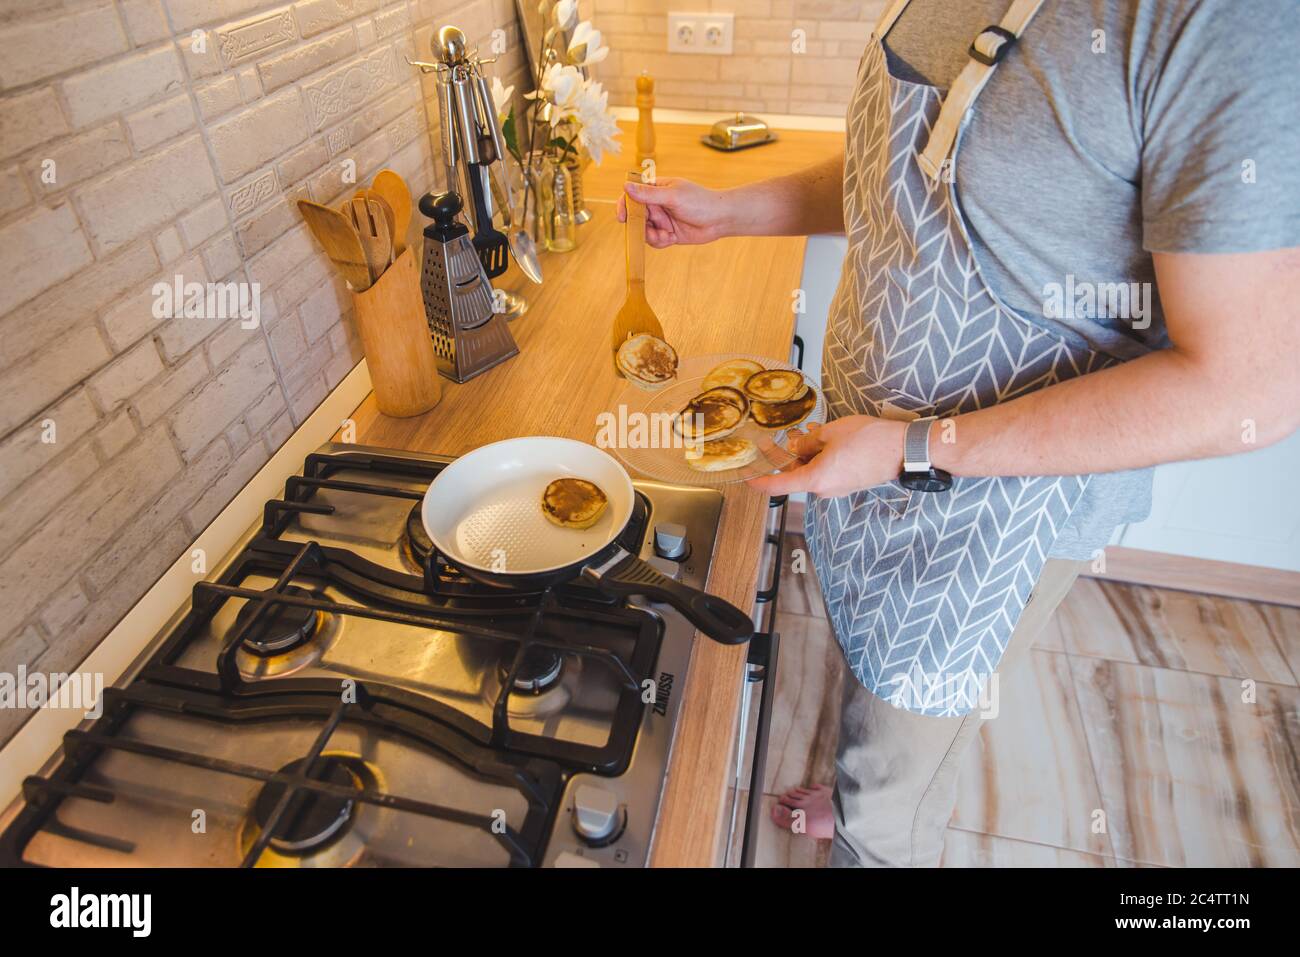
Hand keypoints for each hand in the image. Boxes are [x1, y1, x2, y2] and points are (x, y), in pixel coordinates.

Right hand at [616, 177, 732, 247]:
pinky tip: (672, 238)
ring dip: (652, 236)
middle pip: (636, 217)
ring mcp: (662, 219)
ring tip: (666, 236)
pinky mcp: (668, 233)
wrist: (720, 219)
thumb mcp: (672, 196)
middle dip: (641, 226)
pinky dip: (660, 241)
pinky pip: (655, 240)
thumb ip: (648, 194)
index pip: (633, 195)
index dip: (625, 206)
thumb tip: (625, 186)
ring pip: (644, 231)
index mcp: (656, 188)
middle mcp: (657, 204)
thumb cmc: (700, 201)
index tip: (622, 218)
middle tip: (651, 230)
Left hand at [746, 416, 907, 496]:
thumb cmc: (870, 440)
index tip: (746, 478)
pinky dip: (820, 456)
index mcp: (816, 479)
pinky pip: (826, 470)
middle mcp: (824, 489)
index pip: (778, 485)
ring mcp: (837, 487)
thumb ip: (808, 441)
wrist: (904, 449)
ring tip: (807, 430)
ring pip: (811, 470)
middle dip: (785, 455)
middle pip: (795, 474)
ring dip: (805, 452)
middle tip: (775, 437)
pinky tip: (822, 437)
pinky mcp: (848, 482)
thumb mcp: (832, 433)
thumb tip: (797, 444)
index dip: (759, 481)